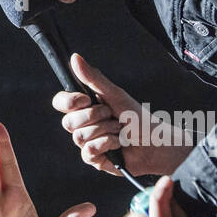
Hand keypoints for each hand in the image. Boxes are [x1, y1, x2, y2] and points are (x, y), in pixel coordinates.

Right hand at [52, 53, 192, 176]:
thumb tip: (75, 57)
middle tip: (112, 115)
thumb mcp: (115, 95)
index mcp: (85, 107)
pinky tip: (119, 144)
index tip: (86, 99)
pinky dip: (107, 144)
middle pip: (68, 122)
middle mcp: (83, 125)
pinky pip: (89, 152)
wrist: (155, 142)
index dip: (69, 102)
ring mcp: (88, 143)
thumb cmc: (138, 118)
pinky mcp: (95, 159)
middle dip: (94, 116)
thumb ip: (94, 78)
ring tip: (119, 130)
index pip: (61, 102)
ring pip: (79, 137)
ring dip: (104, 130)